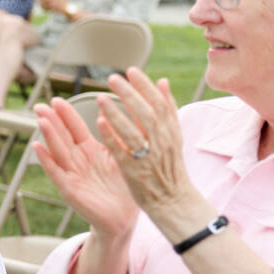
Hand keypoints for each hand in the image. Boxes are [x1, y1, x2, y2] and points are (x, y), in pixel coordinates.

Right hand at [33, 97, 138, 240]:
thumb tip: (127, 112)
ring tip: (42, 120)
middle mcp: (78, 160)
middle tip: (41, 106)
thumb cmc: (125, 189)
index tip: (56, 100)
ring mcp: (71, 174)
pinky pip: (55, 172)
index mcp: (90, 150)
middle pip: (62, 136)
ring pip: (57, 150)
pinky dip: (46, 160)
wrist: (124, 220)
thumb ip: (121, 137)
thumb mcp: (125, 158)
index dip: (66, 114)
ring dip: (49, 136)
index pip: (75, 127)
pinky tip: (38, 147)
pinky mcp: (69, 189)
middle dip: (51, 120)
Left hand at [93, 68, 197, 219]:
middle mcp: (161, 143)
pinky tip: (99, 122)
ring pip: (132, 133)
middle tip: (113, 78)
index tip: (131, 70)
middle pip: (146, 115)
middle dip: (130, 94)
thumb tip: (162, 81)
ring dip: (116, 114)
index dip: (145, 86)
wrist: (174, 202)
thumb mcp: (174, 136)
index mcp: (171, 133)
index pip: (160, 104)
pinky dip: (111, 137)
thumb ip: (167, 109)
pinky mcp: (134, 172)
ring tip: (101, 97)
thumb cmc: (170, 167)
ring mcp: (147, 158)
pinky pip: (121, 152)